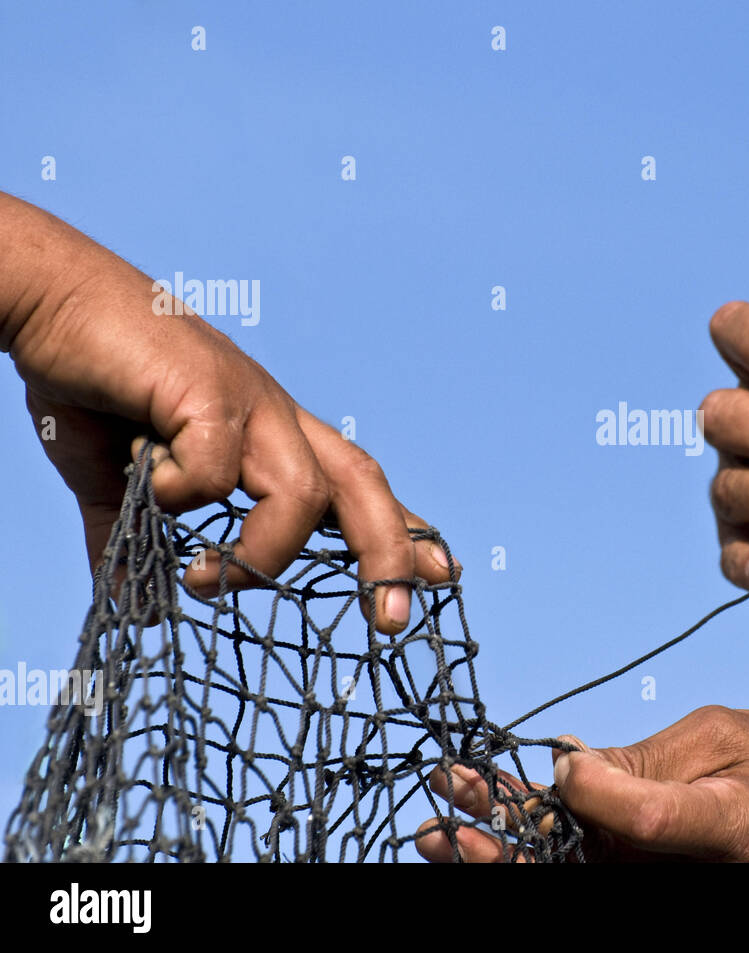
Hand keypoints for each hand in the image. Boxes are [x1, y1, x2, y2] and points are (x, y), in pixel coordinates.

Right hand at [2, 194, 449, 632]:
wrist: (49, 305)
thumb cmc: (92, 386)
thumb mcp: (122, 481)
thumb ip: (136, 541)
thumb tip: (134, 603)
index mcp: (269, 436)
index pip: (355, 485)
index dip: (400, 531)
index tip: (443, 575)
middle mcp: (275, 416)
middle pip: (363, 484)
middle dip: (389, 553)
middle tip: (393, 621)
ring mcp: (248, 400)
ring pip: (303, 495)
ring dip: (261, 553)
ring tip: (210, 581)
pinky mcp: (208, 388)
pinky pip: (216, 471)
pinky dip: (181, 494)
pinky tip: (145, 479)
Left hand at [416, 706, 748, 861]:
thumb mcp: (726, 736)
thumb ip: (652, 759)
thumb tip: (570, 767)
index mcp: (727, 828)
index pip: (648, 821)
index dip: (597, 794)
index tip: (562, 765)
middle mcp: (682, 867)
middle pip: (584, 865)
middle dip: (503, 844)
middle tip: (441, 821)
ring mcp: (655, 874)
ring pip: (566, 868)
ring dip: (496, 849)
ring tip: (436, 828)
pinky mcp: (636, 868)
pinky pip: (575, 860)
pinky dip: (522, 843)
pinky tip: (477, 823)